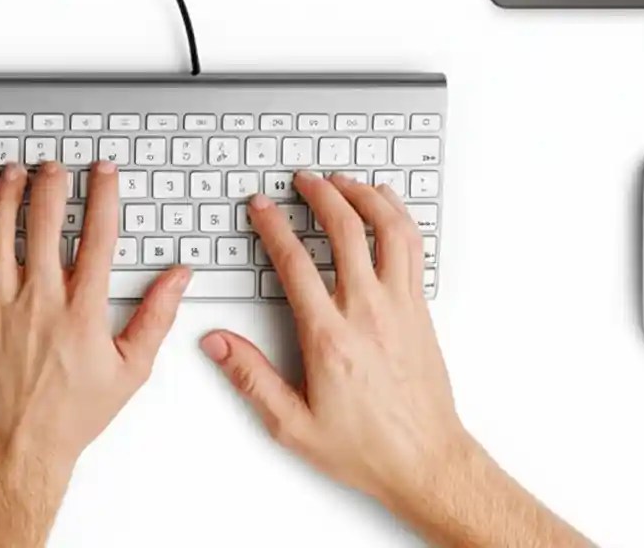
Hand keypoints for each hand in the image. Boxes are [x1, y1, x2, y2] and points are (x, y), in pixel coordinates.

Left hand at [0, 161, 190, 547]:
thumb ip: (156, 316)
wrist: (19, 448)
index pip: (98, 238)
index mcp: (82, 312)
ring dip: (6, 193)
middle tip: (56, 165)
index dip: (103, 197)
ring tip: (15, 171)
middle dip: (52, 184)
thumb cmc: (72, 414)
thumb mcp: (131, 370)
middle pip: (45, 222)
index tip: (104, 171)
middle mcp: (39, 300)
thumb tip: (178, 276)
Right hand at [201, 173, 589, 546]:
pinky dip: (398, 218)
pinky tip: (387, 208)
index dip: (273, 226)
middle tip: (302, 180)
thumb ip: (251, 379)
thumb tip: (216, 344)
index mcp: (329, 337)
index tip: (260, 207)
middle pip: (345, 231)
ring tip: (343, 181)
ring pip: (388, 230)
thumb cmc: (365, 448)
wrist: (426, 462)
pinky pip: (412, 248)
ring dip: (364, 196)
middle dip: (320, 195)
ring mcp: (400, 306)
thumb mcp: (293, 424)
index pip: (294, 263)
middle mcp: (368, 312)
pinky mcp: (420, 311)